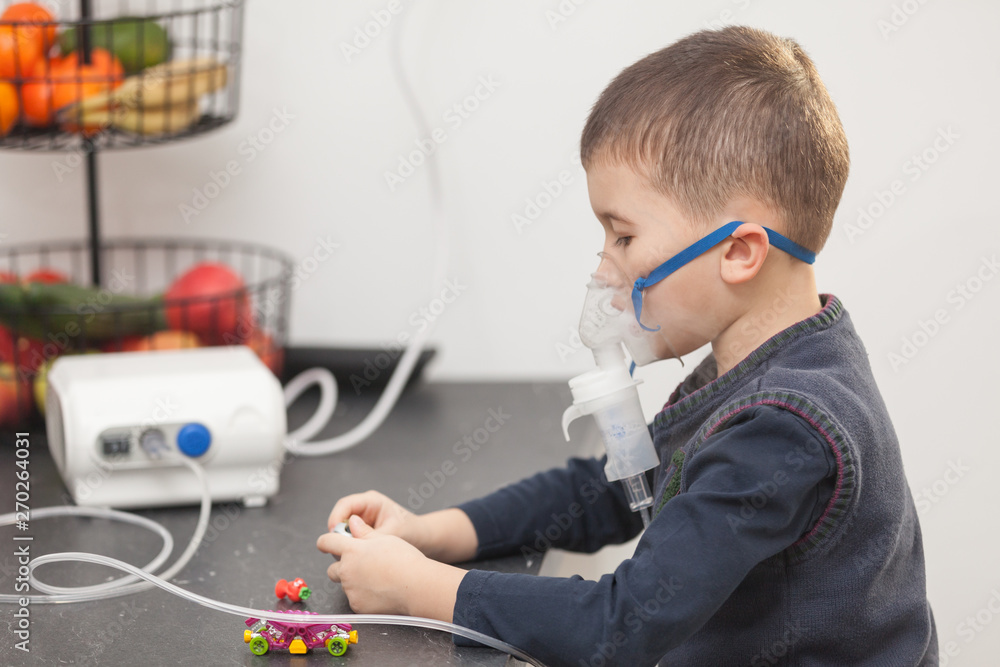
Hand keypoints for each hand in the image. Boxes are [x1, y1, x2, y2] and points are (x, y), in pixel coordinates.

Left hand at [317, 515, 463, 618]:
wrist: (416, 586)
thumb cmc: (404, 559)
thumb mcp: (385, 538)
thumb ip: (365, 532)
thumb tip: (353, 522)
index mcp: (352, 550)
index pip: (327, 542)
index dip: (326, 541)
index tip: (326, 543)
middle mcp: (346, 569)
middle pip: (332, 568)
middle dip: (342, 566)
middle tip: (361, 566)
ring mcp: (350, 589)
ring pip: (345, 585)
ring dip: (354, 581)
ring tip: (376, 579)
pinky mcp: (356, 605)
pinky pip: (354, 598)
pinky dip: (363, 596)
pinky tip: (379, 592)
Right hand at [327, 490, 429, 551]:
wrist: (422, 539)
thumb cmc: (411, 531)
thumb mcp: (393, 533)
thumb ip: (371, 535)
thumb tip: (349, 541)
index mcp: (372, 501)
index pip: (345, 504)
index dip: (336, 518)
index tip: (334, 534)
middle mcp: (364, 509)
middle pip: (340, 519)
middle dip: (338, 535)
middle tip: (341, 550)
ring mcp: (361, 522)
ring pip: (342, 532)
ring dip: (344, 544)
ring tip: (352, 556)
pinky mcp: (361, 534)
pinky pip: (349, 541)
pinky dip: (350, 550)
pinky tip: (358, 559)